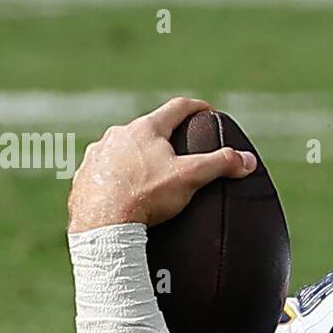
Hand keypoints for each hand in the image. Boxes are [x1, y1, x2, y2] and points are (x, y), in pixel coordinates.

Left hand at [67, 97, 256, 232]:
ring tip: (147, 172)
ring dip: (134, 155)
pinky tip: (122, 190)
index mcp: (145, 129)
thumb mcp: (190, 178)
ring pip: (121, 148)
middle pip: (146, 128)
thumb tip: (247, 160)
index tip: (206, 109)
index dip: (196, 108)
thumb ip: (220, 165)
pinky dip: (115, 176)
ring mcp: (97, 155)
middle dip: (162, 136)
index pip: (176, 108)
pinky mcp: (84, 176)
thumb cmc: (146, 197)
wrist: (103, 225)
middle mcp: (117, 135)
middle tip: (177, 149)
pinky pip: (103, 171)